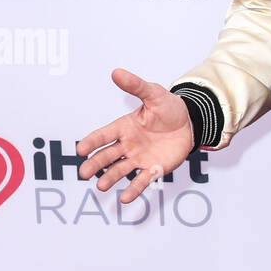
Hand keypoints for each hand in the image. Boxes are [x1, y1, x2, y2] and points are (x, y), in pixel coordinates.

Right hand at [77, 68, 194, 203]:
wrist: (190, 123)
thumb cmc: (169, 108)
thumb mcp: (153, 94)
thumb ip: (136, 86)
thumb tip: (116, 72)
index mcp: (124, 127)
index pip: (103, 135)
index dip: (91, 142)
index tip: (79, 150)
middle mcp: (128, 145)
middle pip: (107, 155)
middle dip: (95, 164)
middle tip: (83, 173)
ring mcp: (140, 158)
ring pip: (120, 170)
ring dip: (110, 177)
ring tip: (101, 186)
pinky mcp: (154, 168)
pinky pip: (142, 180)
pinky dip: (133, 189)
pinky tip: (124, 199)